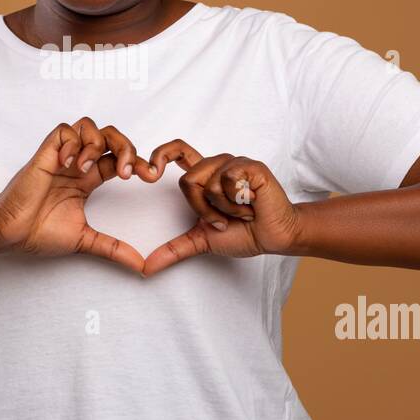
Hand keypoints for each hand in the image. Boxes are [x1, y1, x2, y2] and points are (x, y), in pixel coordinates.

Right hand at [0, 117, 154, 273]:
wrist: (11, 232)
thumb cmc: (39, 233)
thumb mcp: (86, 241)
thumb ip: (113, 248)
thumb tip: (140, 265)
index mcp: (89, 180)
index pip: (119, 159)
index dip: (137, 162)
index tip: (150, 176)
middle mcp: (78, 165)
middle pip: (110, 137)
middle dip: (126, 148)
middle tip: (128, 172)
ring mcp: (62, 157)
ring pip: (89, 126)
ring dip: (97, 144)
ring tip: (88, 169)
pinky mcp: (46, 153)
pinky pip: (64, 131)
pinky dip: (73, 143)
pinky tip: (70, 165)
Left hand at [141, 139, 301, 275]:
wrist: (273, 237)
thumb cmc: (242, 233)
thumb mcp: (201, 240)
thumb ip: (174, 249)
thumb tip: (146, 268)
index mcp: (203, 175)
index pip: (177, 152)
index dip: (161, 155)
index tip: (150, 174)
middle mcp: (216, 165)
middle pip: (188, 180)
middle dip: (203, 210)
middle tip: (223, 219)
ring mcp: (234, 163)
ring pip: (208, 184)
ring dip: (224, 209)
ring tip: (241, 211)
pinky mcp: (251, 166)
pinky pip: (229, 181)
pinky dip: (239, 201)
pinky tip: (252, 204)